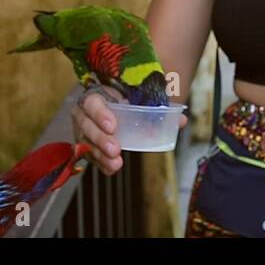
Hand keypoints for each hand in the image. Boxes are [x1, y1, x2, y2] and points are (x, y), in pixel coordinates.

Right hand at [70, 85, 188, 175]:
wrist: (117, 104)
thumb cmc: (127, 99)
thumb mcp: (140, 99)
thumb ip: (159, 106)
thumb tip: (180, 120)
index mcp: (97, 96)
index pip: (92, 102)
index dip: (100, 114)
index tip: (113, 126)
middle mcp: (85, 113)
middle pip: (86, 125)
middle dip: (100, 139)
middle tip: (116, 149)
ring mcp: (83, 130)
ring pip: (85, 142)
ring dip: (100, 154)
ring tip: (116, 162)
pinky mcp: (86, 144)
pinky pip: (89, 155)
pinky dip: (101, 163)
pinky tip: (112, 169)